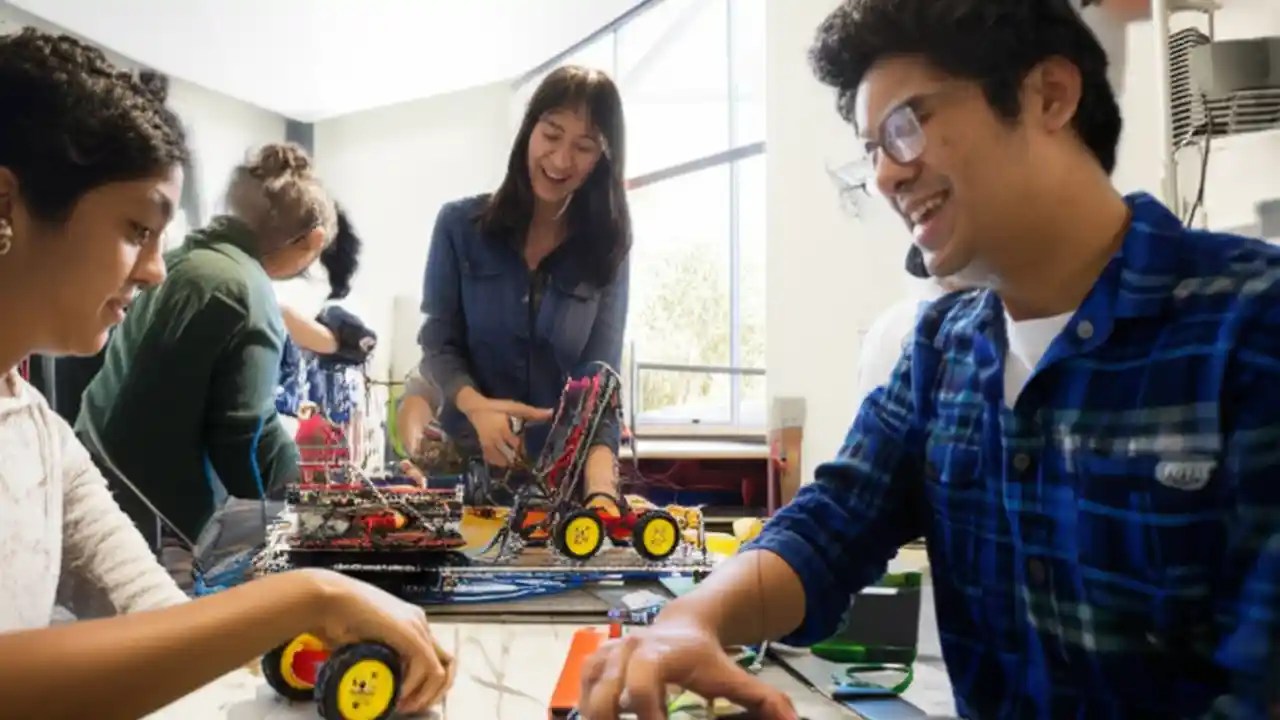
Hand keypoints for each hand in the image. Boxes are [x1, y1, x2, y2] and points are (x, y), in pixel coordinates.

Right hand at [306, 570, 456, 713]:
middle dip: (433, 692)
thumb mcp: (361, 642)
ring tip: (405, 705)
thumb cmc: (335, 618)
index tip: (405, 699)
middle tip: (412, 706)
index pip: (433, 657)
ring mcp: (417, 627)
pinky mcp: (411, 634)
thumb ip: (374, 657)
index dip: (424, 684)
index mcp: (409, 623)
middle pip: (446, 663)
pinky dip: (414, 687)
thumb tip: (373, 682)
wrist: (326, 600)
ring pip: (442, 670)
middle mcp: (418, 623)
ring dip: (425, 694)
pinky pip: (427, 668)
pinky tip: (398, 694)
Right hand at [464, 399, 552, 466]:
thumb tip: (551, 413)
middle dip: (517, 459)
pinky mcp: (483, 448)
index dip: (523, 449)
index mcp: (503, 430)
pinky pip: (491, 460)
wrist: (476, 409)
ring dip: (509, 462)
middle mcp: (495, 440)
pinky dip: (499, 462)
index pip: (516, 445)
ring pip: (500, 460)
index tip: (529, 453)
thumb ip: (532, 412)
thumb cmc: (498, 407)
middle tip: (524, 461)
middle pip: (508, 455)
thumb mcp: (515, 407)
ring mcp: (488, 445)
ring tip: (515, 462)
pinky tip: (504, 461)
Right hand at [578, 620, 797, 719]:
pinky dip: (584, 712)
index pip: (643, 688)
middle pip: (604, 696)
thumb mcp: (735, 675)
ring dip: (595, 719)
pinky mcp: (593, 661)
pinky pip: (579, 691)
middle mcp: (627, 651)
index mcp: (660, 655)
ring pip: (587, 694)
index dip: (645, 715)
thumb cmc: (708, 657)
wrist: (684, 625)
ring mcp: (607, 655)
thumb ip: (764, 701)